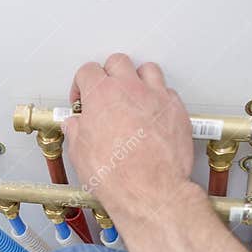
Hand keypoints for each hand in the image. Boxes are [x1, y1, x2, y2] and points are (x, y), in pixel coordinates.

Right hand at [63, 54, 197, 220]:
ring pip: (148, 69)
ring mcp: (157, 97)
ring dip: (137, 79)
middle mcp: (130, 89)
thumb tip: (75, 126)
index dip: (81, 84)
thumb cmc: (116, 175)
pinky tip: (152, 112)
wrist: (149, 190)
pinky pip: (168, 91)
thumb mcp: (80, 153)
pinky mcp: (177, 110)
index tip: (81, 100)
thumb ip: (76, 131)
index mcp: (102, 95)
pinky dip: (158, 98)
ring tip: (131, 96)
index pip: (87, 71)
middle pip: (118, 62)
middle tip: (104, 92)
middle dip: (108, 74)